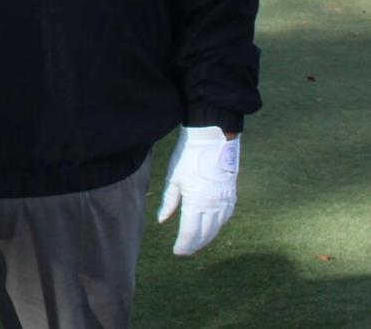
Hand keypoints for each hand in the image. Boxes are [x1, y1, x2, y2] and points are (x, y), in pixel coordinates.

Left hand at [157, 126, 239, 254]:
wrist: (212, 141)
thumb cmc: (188, 157)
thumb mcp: (173, 178)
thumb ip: (169, 202)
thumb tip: (161, 220)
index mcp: (197, 202)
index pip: (190, 232)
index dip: (183, 244)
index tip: (176, 251)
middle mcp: (213, 206)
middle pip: (204, 234)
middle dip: (194, 245)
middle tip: (184, 250)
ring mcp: (225, 202)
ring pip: (216, 228)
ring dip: (206, 238)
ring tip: (195, 243)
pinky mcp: (232, 197)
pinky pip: (225, 219)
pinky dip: (216, 227)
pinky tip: (210, 228)